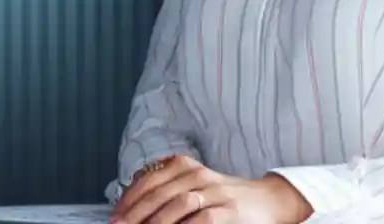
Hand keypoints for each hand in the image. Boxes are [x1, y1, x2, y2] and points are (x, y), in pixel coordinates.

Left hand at [110, 155, 312, 223]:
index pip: (149, 179)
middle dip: (135, 212)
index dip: (129, 198)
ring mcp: (214, 192)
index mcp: (185, 166)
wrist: (268, 200)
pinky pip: (203, 219)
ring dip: (155, 220)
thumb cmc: (225, 197)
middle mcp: (198, 175)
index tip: (115, 215)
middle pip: (159, 192)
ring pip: (178, 204)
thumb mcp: (194, 185)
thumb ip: (167, 190)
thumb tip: (132, 205)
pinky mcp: (229, 211)